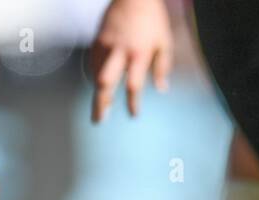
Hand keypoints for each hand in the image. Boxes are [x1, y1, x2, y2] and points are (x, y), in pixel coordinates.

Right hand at [88, 0, 172, 121]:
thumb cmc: (153, 20)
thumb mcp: (165, 42)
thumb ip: (163, 66)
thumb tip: (162, 89)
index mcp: (139, 54)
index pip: (134, 85)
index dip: (133, 103)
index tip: (133, 114)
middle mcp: (120, 51)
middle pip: (105, 82)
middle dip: (100, 103)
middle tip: (98, 120)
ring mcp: (106, 45)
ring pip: (96, 75)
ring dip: (98, 92)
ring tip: (100, 107)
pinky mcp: (97, 40)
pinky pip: (93, 64)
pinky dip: (96, 76)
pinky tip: (99, 85)